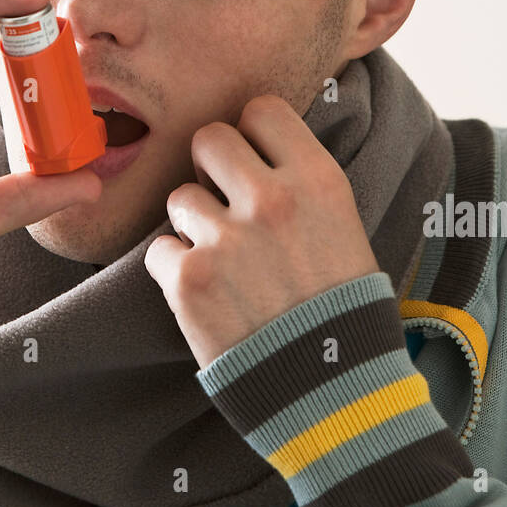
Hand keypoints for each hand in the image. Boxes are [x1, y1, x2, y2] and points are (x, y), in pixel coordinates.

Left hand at [144, 94, 379, 368]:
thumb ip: (302, 185)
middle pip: (208, 138)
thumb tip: (260, 148)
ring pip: (179, 198)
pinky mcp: (190, 280)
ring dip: (193, 227)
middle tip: (225, 207)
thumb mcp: (345, 229)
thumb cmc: (344, 313)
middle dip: (211, 171)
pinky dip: (175, 273)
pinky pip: (160, 250)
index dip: (253, 136)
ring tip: (225, 265)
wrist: (335, 396)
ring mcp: (227, 239)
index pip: (262, 109)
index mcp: (317, 180)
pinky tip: (208, 297)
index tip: (255, 163)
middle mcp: (271, 200)